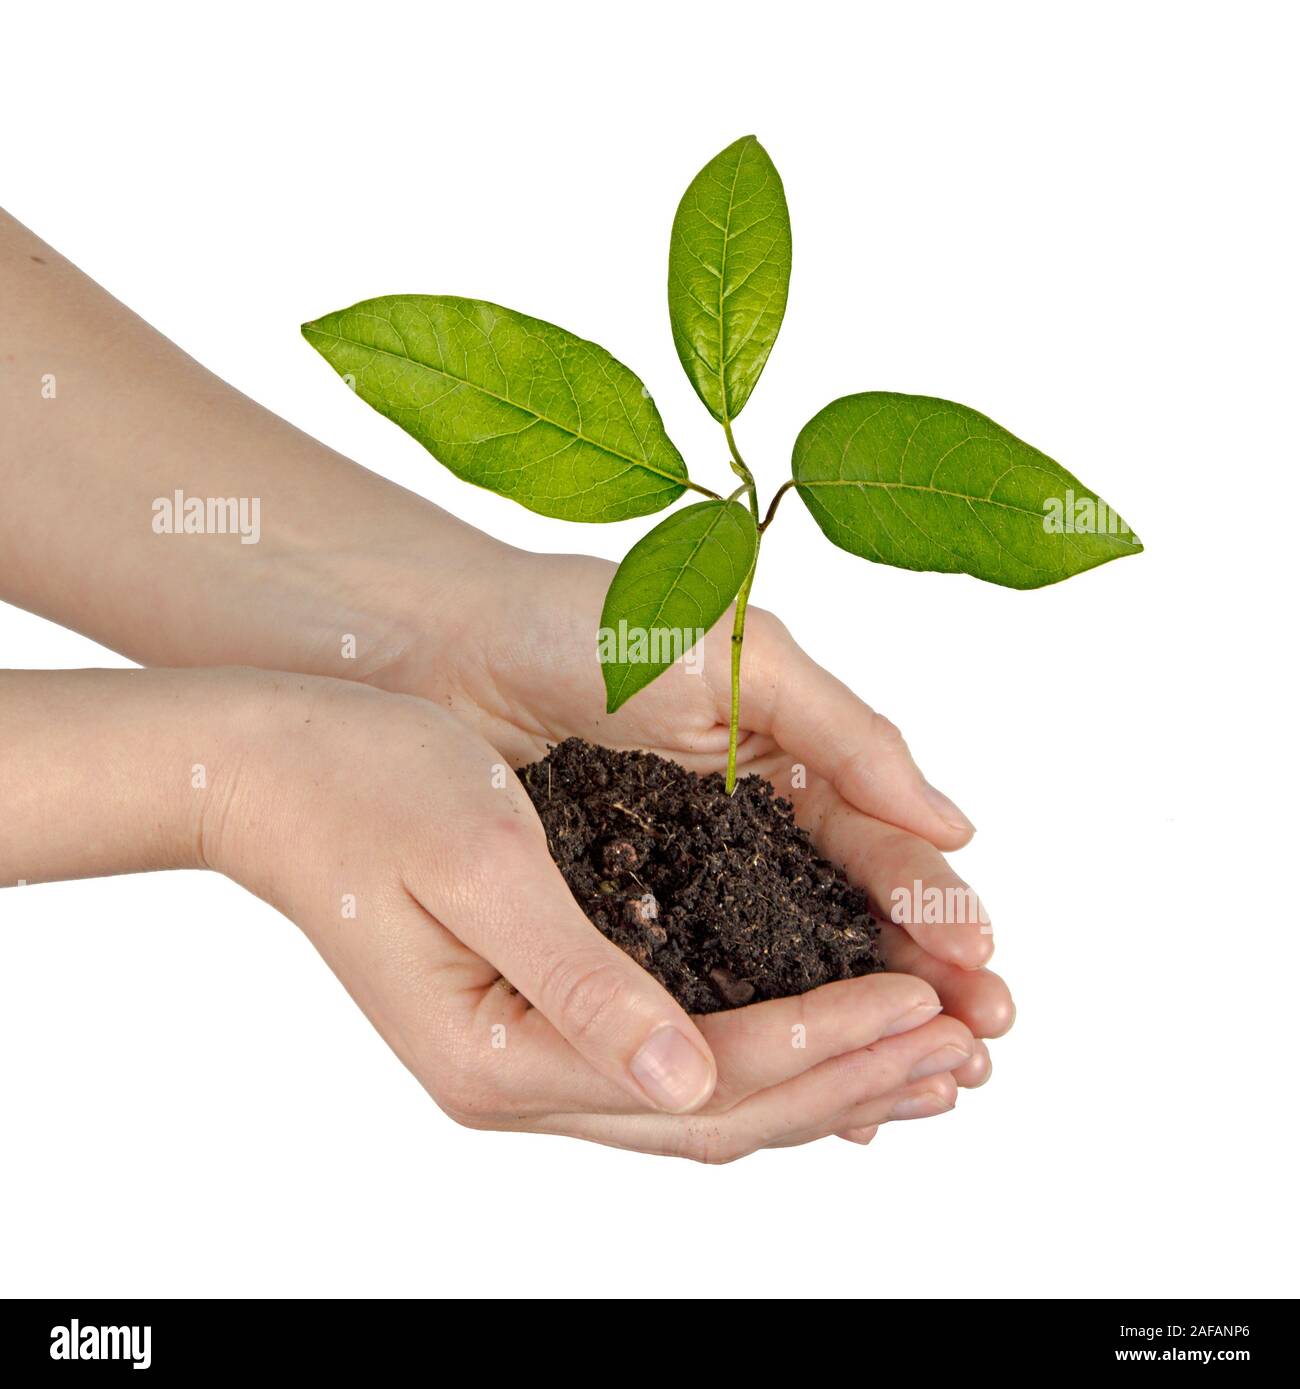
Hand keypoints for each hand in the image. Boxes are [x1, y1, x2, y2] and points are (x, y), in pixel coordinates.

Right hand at [209, 671, 977, 1159]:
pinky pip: (673, 1066)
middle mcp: (516, 1080)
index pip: (705, 1074)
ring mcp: (525, 1060)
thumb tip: (693, 1077)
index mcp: (499, 1054)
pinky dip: (762, 1055)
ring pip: (705, 1102)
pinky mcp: (537, 1018)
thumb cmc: (368, 790)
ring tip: (924, 1062)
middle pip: (720, 1111)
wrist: (275, 772)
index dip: (825, 1041)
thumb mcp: (480, 866)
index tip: (926, 1001)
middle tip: (964, 1048)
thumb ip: (584, 981)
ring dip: (820, 1080)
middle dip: (850, 1078)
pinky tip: (821, 1043)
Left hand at [344, 541, 1014, 1129]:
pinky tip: (798, 1093)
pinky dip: (749, 1037)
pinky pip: (695, 991)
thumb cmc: (591, 623)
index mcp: (792, 763)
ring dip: (851, 1031)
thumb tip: (955, 827)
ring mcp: (686, 884)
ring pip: (784, 974)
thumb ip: (846, 734)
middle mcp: (750, 834)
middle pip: (851, 928)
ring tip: (913, 1093)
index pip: (882, 856)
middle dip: (920, 989)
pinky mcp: (617, 923)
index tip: (984, 981)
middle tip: (978, 1054)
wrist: (450, 643)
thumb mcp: (737, 659)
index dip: (936, 917)